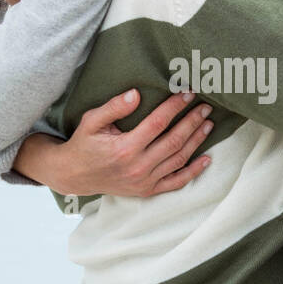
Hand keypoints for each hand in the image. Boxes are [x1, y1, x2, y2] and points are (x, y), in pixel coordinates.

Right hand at [15, 89, 213, 196]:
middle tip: (205, 106)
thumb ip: (114, 107)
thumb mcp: (92, 121)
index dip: (175, 106)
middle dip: (192, 121)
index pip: (158, 123)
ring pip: (178, 159)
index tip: (188, 93)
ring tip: (208, 123)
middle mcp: (138, 166)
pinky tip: (207, 159)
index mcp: (125, 148)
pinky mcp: (147, 190)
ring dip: (196, 141)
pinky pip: (176, 182)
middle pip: (174, 141)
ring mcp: (144, 181)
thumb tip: (136, 94)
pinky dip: (193, 172)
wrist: (74, 175)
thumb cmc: (84, 144)